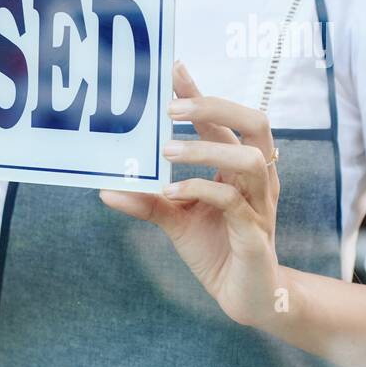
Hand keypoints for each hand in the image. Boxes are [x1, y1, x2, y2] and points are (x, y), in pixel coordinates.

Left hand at [100, 61, 282, 327]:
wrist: (244, 297)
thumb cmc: (215, 249)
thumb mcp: (174, 219)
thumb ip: (146, 199)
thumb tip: (105, 187)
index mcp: (239, 168)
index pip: (224, 120)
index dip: (201, 94)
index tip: (172, 69)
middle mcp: (257, 179)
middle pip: (254, 124)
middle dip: (214, 108)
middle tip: (171, 109)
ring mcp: (260, 204)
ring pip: (248, 160)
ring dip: (204, 150)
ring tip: (165, 150)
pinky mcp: (255, 233)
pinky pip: (234, 202)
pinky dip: (202, 189)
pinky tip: (172, 190)